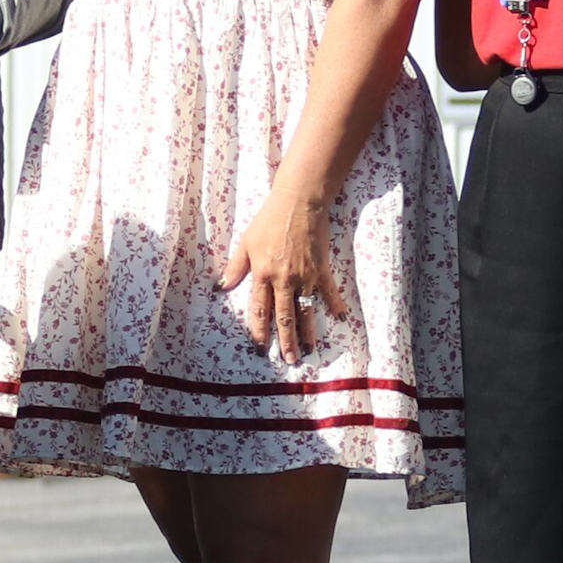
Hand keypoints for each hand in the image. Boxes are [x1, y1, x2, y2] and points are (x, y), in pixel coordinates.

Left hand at [221, 176, 339, 361]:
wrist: (299, 202)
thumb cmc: (269, 220)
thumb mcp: (246, 242)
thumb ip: (235, 267)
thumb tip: (221, 287)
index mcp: (263, 275)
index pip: (260, 310)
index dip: (259, 330)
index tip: (260, 347)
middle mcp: (284, 280)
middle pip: (285, 317)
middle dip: (286, 340)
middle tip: (289, 360)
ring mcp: (305, 277)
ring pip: (306, 310)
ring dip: (307, 332)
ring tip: (308, 349)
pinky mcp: (321, 269)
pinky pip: (329, 292)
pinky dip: (335, 304)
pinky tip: (340, 317)